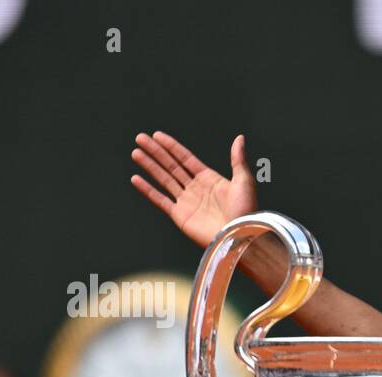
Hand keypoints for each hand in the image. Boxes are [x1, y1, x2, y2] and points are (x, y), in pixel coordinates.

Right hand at [130, 131, 256, 247]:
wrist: (239, 236)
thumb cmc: (245, 211)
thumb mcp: (244, 180)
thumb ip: (238, 159)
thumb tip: (239, 138)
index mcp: (210, 179)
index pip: (185, 158)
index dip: (171, 146)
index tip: (157, 135)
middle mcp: (196, 189)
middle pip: (171, 166)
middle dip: (156, 152)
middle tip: (140, 138)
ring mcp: (187, 202)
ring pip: (164, 179)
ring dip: (149, 166)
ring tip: (136, 153)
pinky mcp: (180, 216)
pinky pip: (160, 200)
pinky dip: (148, 190)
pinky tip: (136, 179)